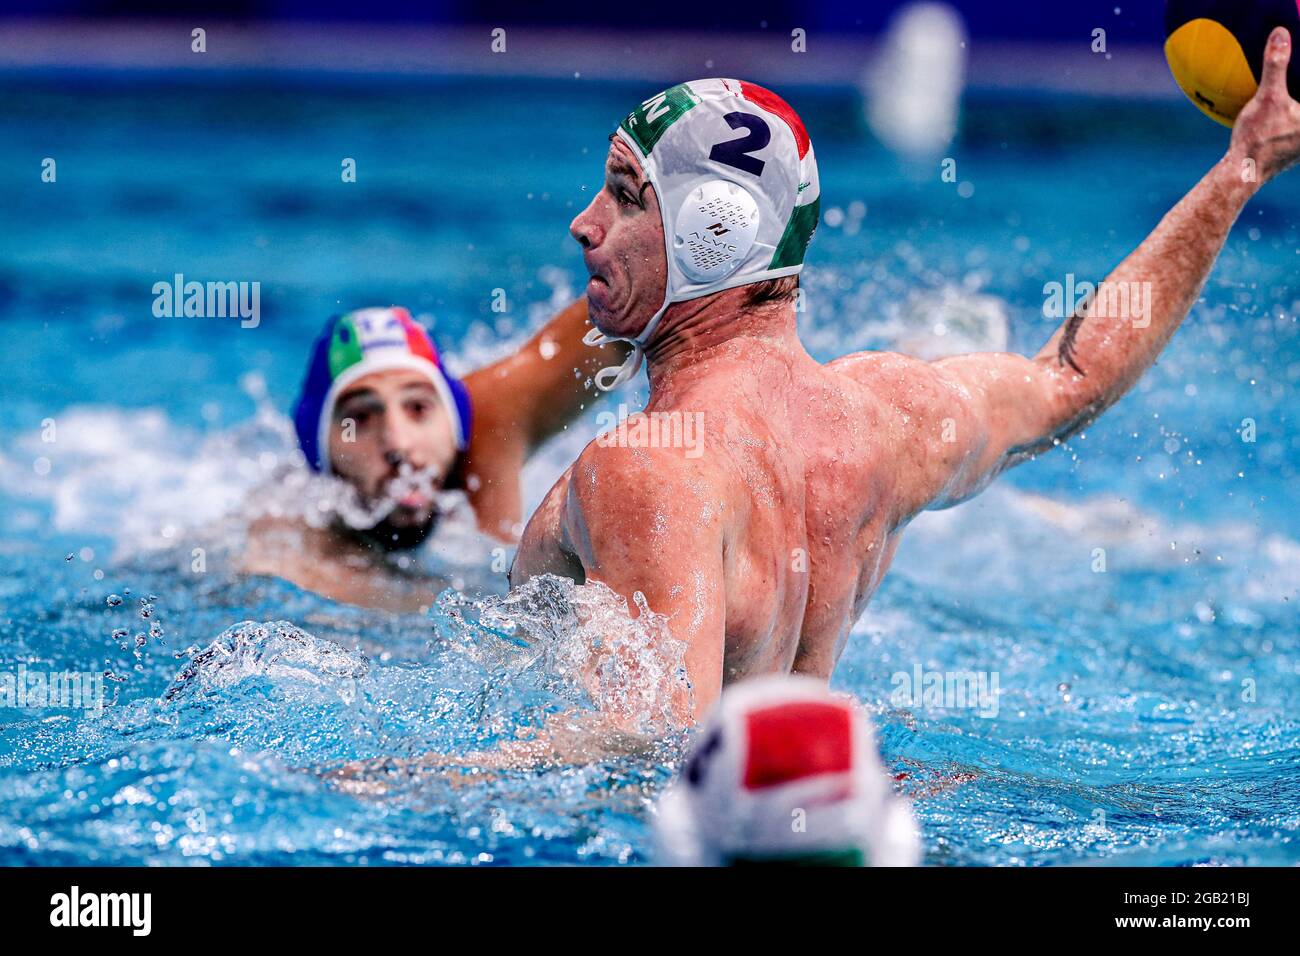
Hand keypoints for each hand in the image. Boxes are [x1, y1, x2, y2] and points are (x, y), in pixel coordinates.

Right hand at [1229, 27, 1299, 184]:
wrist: (1243, 173)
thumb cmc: (1258, 138)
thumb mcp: (1267, 97)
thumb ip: (1276, 65)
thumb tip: (1280, 35)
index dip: (1297, 89)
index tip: (1286, 97)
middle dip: (1294, 98)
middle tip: (1287, 95)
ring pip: (1299, 122)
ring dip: (1293, 115)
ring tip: (1285, 110)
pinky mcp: (1297, 151)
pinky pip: (1296, 132)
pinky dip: (1293, 124)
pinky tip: (1281, 121)